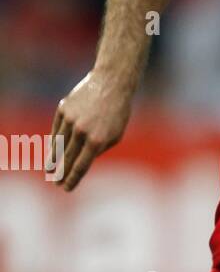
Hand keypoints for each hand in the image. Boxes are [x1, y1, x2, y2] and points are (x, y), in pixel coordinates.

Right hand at [47, 71, 131, 190]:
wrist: (111, 83)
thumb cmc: (118, 112)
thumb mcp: (115, 136)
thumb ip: (99, 150)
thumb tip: (83, 161)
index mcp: (97, 141)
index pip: (81, 166)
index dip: (72, 179)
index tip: (66, 188)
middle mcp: (81, 131)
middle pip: (67, 158)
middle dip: (61, 173)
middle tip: (55, 183)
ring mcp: (70, 119)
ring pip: (58, 144)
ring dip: (53, 159)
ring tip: (49, 170)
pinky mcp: (63, 109)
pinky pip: (56, 129)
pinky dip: (53, 141)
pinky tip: (52, 151)